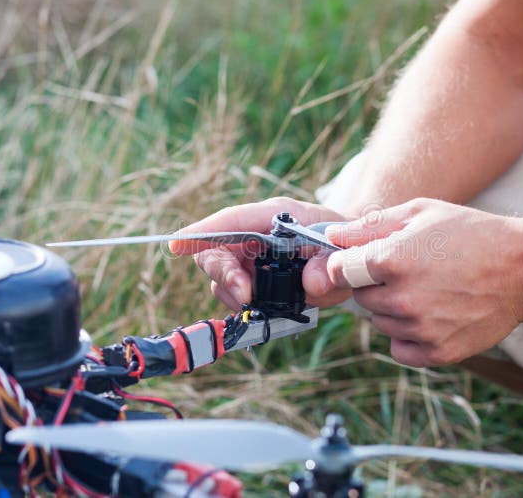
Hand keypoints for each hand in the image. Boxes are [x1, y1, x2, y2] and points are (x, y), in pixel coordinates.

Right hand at [169, 197, 350, 309]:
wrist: (346, 252)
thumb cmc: (338, 241)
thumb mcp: (340, 249)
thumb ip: (327, 265)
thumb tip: (312, 285)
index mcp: (273, 216)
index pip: (230, 220)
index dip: (201, 231)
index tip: (176, 245)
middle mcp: (252, 236)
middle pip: (215, 251)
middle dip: (225, 275)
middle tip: (247, 295)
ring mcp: (248, 260)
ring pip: (222, 280)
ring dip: (237, 295)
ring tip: (268, 302)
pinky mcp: (250, 282)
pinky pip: (235, 297)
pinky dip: (246, 306)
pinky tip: (268, 306)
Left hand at [313, 198, 522, 366]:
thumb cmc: (471, 234)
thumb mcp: (420, 213)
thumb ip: (369, 226)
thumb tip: (330, 236)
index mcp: (392, 259)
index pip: (338, 270)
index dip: (345, 264)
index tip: (357, 262)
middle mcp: (402, 298)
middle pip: (360, 297)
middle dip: (375, 283)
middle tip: (410, 270)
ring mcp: (420, 328)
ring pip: (380, 322)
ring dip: (394, 308)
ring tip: (430, 289)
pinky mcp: (437, 352)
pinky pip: (399, 348)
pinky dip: (408, 335)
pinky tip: (433, 313)